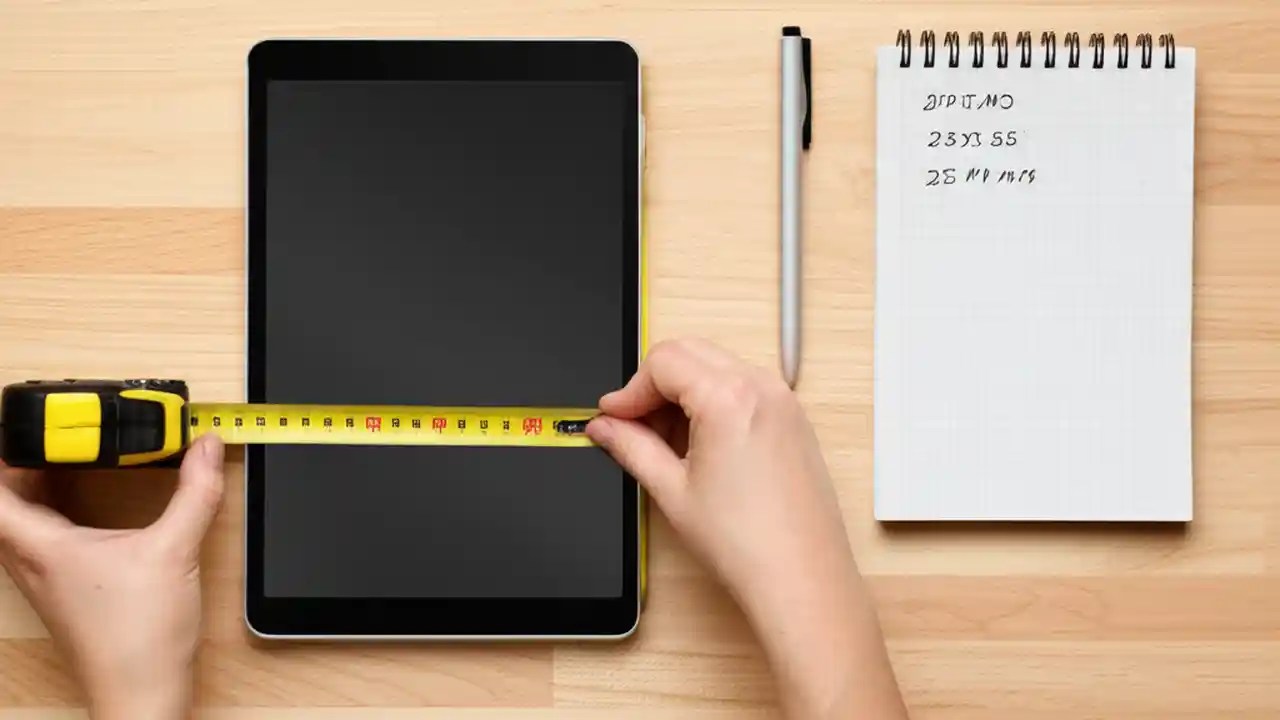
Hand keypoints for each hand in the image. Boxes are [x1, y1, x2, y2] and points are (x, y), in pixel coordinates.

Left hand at [0, 435, 224, 719]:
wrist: (141, 694)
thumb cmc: (139, 638)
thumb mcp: (174, 552)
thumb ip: (194, 494)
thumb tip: (204, 448)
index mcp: (41, 547)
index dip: (7, 453)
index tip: (25, 425)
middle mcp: (32, 562)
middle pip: (3, 503)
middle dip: (20, 464)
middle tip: (49, 433)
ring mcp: (44, 580)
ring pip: (17, 523)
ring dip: (31, 489)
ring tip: (62, 458)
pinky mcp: (63, 592)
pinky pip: (38, 541)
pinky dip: (50, 514)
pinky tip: (84, 506)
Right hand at [588, 339, 906, 719]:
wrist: (801, 578)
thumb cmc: (748, 543)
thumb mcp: (672, 490)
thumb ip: (631, 447)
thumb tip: (606, 427)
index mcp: (728, 397)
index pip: (663, 362)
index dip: (629, 389)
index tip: (612, 416)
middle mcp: (762, 388)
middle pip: (691, 353)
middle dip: (654, 384)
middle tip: (632, 426)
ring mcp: (784, 401)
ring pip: (718, 367)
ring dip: (684, 391)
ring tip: (666, 443)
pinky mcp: (794, 419)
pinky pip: (745, 387)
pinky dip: (715, 401)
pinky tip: (700, 446)